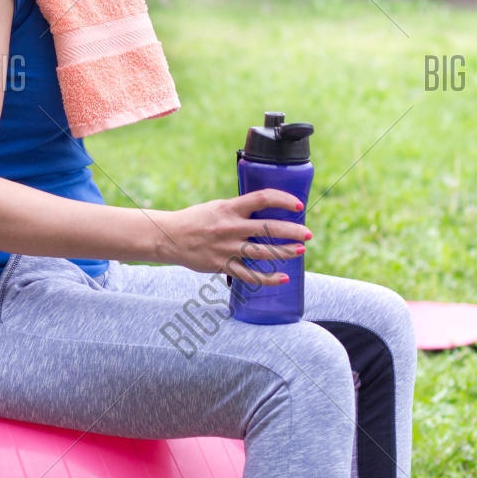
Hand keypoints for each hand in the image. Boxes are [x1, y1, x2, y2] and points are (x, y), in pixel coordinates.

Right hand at [159, 189, 311, 282]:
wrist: (169, 238)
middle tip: (307, 234)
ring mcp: (227, 248)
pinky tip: (283, 278)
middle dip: (292, 232)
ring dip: (285, 252)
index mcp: (229, 208)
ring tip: (299, 251)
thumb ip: (238, 210)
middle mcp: (230, 227)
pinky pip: (250, 275)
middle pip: (269, 228)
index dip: (283, 200)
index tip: (298, 205)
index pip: (262, 198)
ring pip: (263, 252)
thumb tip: (264, 211)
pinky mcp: (223, 265)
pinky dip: (268, 278)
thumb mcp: (217, 207)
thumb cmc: (195, 220)